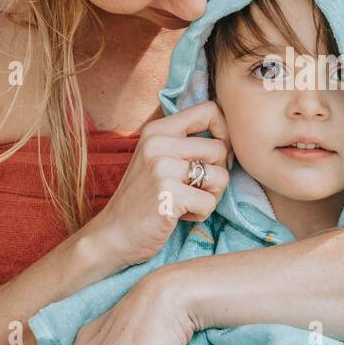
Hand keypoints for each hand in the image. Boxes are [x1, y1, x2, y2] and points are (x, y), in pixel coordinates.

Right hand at [83, 100, 232, 268]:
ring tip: (186, 202)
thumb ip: (185, 144)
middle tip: (196, 190)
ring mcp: (162, 168)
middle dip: (217, 174)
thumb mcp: (158, 159)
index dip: (224, 133)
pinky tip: (177, 215)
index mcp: (157, 129)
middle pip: (220, 148)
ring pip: (221, 176)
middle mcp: (158, 143)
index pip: (209, 110)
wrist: (112, 234)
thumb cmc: (143, 199)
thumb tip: (231, 138)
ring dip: (211, 196)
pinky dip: (200, 214)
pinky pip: (209, 203)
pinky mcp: (168, 194)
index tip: (215, 157)